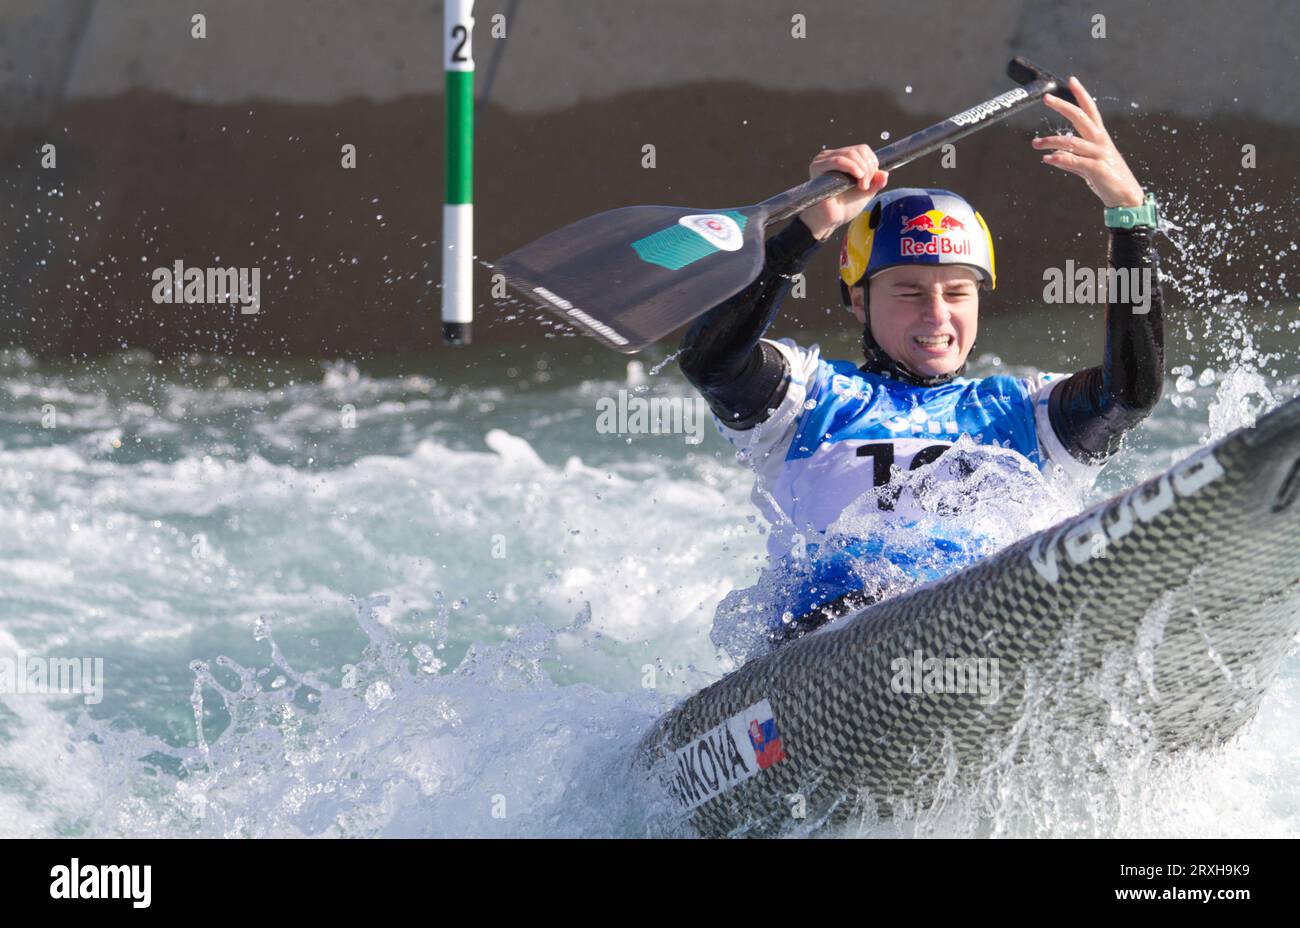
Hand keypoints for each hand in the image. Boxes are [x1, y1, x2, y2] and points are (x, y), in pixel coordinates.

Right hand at [800, 145, 888, 240]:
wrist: (830, 221)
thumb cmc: (844, 208)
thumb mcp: (866, 192)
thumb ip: (876, 182)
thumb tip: (885, 173)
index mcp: (843, 159)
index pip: (862, 150)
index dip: (872, 163)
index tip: (871, 181)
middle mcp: (832, 156)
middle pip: (858, 151)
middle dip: (868, 168)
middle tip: (866, 186)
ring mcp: (823, 160)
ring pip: (850, 154)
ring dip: (862, 170)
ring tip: (862, 186)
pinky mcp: (817, 166)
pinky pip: (838, 160)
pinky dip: (852, 167)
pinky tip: (858, 177)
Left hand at [1033, 76, 1144, 207]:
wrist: (1126, 199)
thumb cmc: (1107, 179)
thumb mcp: (1087, 167)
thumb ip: (1070, 160)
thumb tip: (1050, 157)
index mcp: (1100, 137)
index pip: (1090, 110)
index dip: (1081, 95)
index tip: (1071, 80)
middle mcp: (1101, 141)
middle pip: (1081, 118)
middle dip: (1063, 106)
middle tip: (1046, 98)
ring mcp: (1100, 154)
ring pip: (1073, 142)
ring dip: (1051, 140)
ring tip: (1035, 143)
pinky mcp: (1098, 169)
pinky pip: (1076, 162)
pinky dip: (1060, 159)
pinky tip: (1047, 159)